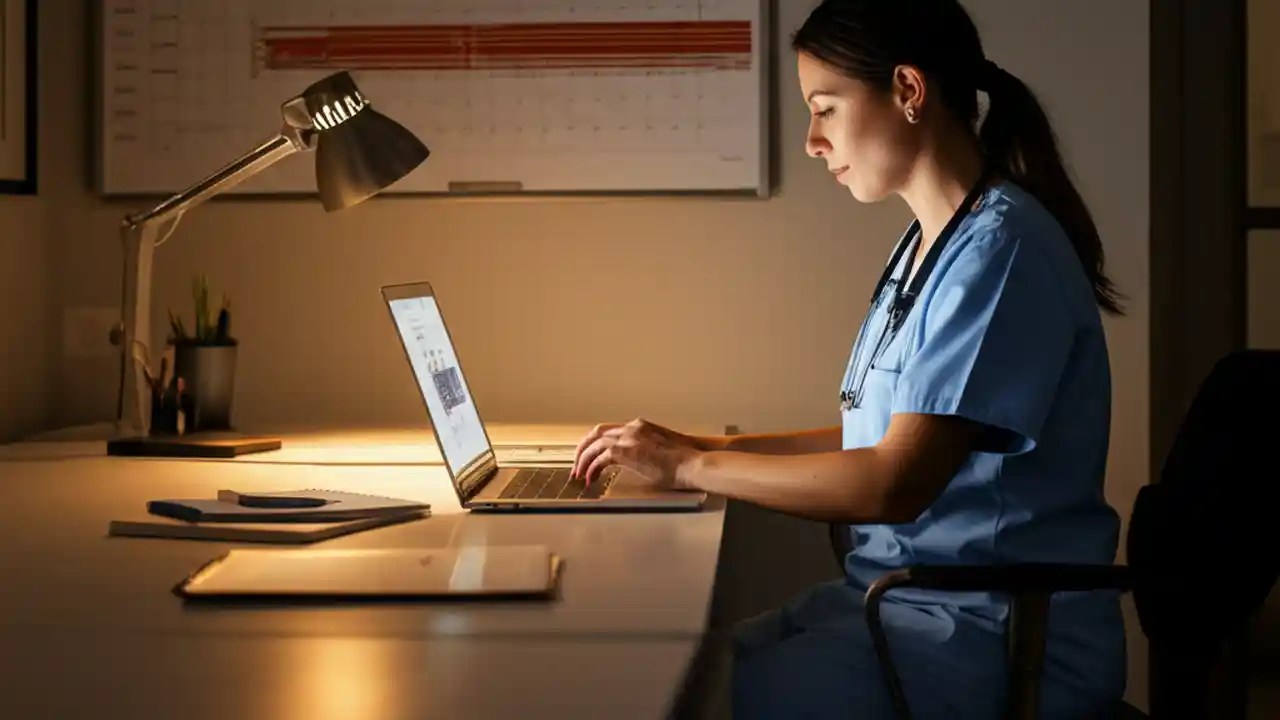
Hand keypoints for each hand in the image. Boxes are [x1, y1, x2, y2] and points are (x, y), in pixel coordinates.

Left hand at [571, 418, 702, 490]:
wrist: (694, 463)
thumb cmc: (685, 460)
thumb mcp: (662, 448)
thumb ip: (646, 450)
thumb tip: (639, 460)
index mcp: (640, 426)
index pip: (610, 431)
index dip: (596, 444)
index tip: (591, 456)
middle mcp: (632, 428)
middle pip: (596, 433)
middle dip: (583, 448)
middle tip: (577, 464)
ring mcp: (628, 438)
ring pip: (594, 444)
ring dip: (583, 460)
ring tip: (580, 474)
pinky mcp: (626, 452)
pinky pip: (599, 458)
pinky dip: (592, 468)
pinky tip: (590, 478)